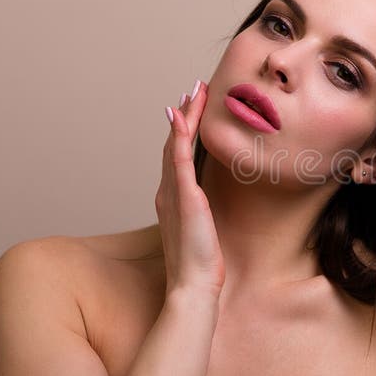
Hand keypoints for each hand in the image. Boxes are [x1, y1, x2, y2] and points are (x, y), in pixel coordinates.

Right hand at [156, 79, 224, 298]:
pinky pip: (179, 159)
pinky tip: (182, 116)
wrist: (194, 286)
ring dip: (184, 116)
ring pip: (176, 145)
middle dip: (184, 114)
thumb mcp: (202, 232)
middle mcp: (168, 192)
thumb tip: (207, 205)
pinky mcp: (183, 197)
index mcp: (173, 199)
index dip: (184, 130)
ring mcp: (173, 193)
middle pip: (174, 144)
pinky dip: (180, 136)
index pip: (178, 156)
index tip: (193, 108)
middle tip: (193, 89)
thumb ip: (201, 214)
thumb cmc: (200, 265)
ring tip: (193, 92)